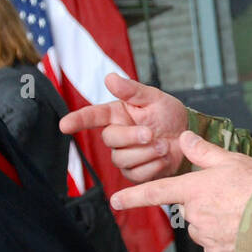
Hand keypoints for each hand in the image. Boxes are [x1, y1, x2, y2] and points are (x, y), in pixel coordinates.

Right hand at [59, 72, 187, 182]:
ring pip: (123, 159)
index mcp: (117, 114)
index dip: (77, 120)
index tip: (64, 125)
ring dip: (147, 152)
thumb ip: (132, 90)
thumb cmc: (168, 115)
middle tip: (152, 133)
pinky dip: (154, 166)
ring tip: (163, 144)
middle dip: (132, 137)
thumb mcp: (154, 98)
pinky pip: (137, 174)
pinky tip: (163, 157)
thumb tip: (109, 78)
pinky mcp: (134, 173)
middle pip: (110, 140)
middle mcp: (117, 135)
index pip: (92, 116)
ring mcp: (124, 156)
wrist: (187, 138)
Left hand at [111, 131, 251, 251]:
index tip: (115, 201)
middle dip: (205, 204)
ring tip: (244, 213)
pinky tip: (246, 230)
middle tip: (235, 197)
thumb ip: (204, 151)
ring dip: (216, 222)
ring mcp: (207, 238)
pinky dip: (227, 239)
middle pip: (190, 210)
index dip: (133, 196)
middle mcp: (195, 215)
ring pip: (203, 228)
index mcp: (195, 190)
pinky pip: (217, 245)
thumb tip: (183, 138)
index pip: (156, 192)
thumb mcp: (233, 161)